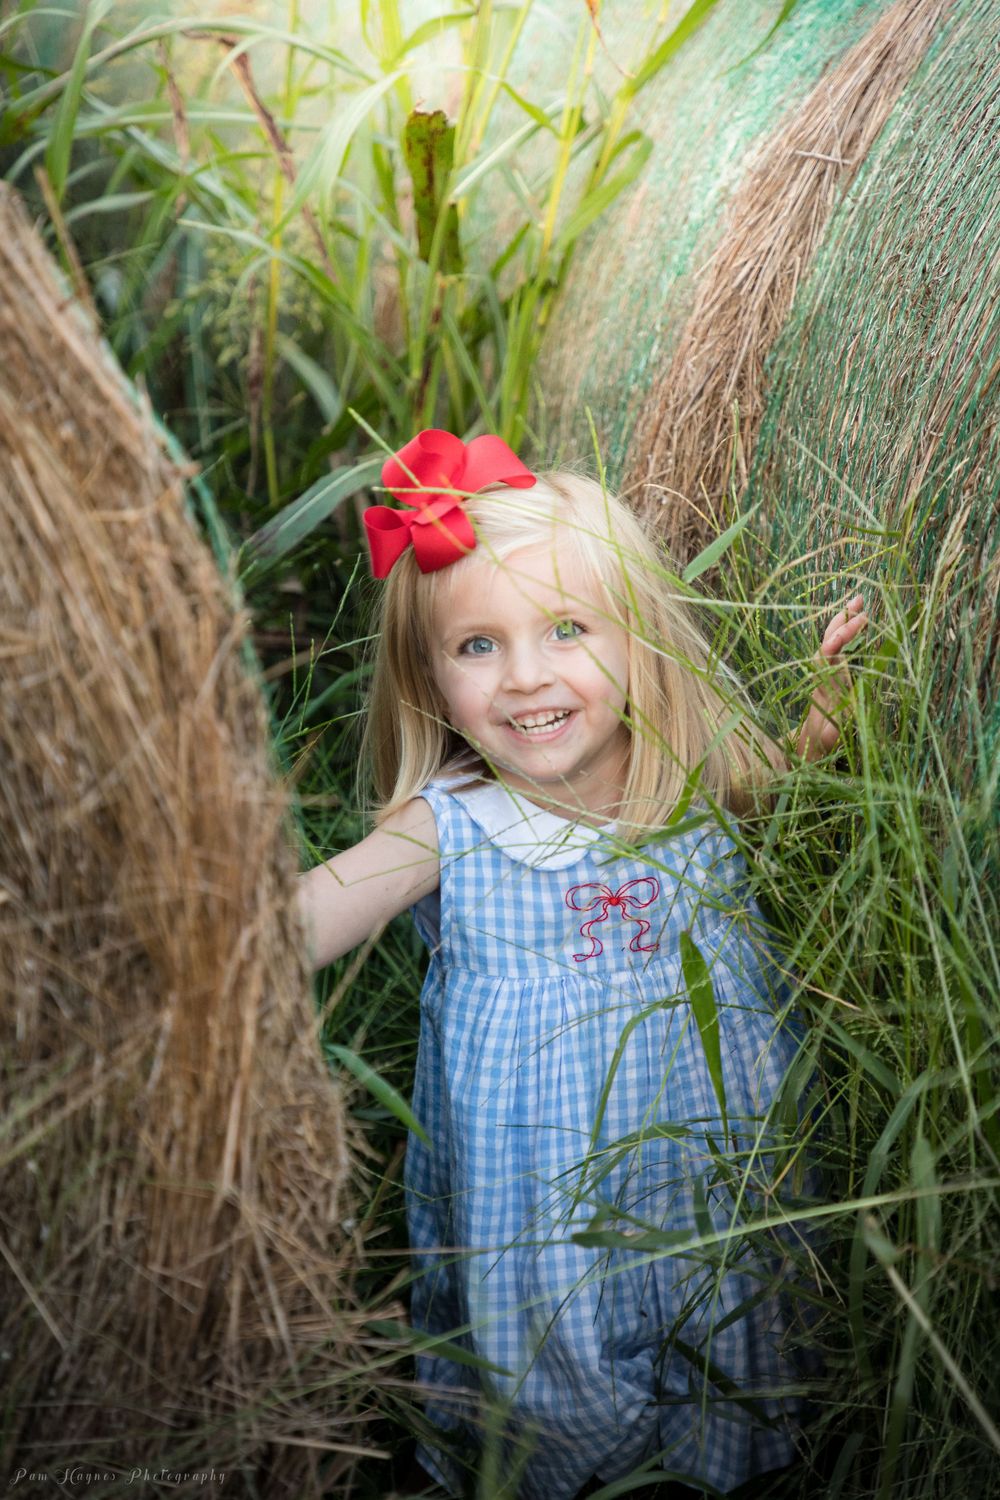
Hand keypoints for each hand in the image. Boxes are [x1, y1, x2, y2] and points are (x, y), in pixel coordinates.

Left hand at [797, 594, 867, 760]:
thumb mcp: (828, 739)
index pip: (825, 657)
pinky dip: (848, 630)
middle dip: (842, 621)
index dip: (834, 643)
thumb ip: (832, 732)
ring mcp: (828, 670)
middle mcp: (823, 674)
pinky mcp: (834, 671)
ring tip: (860, 601)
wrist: (812, 742)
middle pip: (829, 641)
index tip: (845, 632)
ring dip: (845, 620)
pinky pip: (840, 646)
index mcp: (823, 686)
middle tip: (860, 601)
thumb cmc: (822, 741)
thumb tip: (833, 729)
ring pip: (834, 639)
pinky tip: (858, 617)